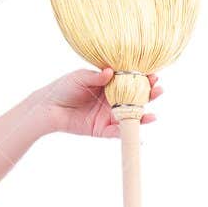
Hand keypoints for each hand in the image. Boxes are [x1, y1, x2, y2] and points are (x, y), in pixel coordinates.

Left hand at [37, 66, 162, 138]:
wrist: (49, 107)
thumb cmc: (64, 88)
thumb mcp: (80, 77)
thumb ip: (96, 76)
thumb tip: (111, 72)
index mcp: (110, 83)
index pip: (131, 80)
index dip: (143, 78)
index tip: (153, 75)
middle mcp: (113, 99)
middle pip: (136, 98)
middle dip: (149, 94)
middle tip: (158, 90)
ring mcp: (108, 115)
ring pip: (130, 115)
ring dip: (143, 115)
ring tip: (152, 115)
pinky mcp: (102, 129)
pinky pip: (118, 133)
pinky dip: (128, 134)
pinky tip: (140, 134)